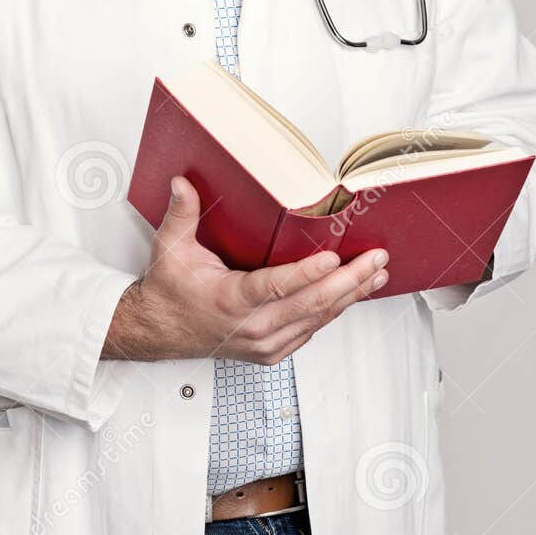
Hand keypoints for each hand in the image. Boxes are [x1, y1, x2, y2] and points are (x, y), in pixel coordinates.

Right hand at [103, 176, 389, 364]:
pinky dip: (334, 310)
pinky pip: (311, 329)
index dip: (307, 274)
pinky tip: (353, 294)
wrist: (159, 332)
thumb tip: (183, 183)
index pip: (275, 288)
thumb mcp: (170, 250)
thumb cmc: (170, 294)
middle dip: (349, 280)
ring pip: (318, 319)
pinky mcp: (273, 351)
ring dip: (350, 296)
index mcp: (230, 300)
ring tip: (376, 274)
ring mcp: (266, 342)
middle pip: (311, 304)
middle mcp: (253, 326)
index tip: (332, 259)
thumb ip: (181, 214)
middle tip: (374, 259)